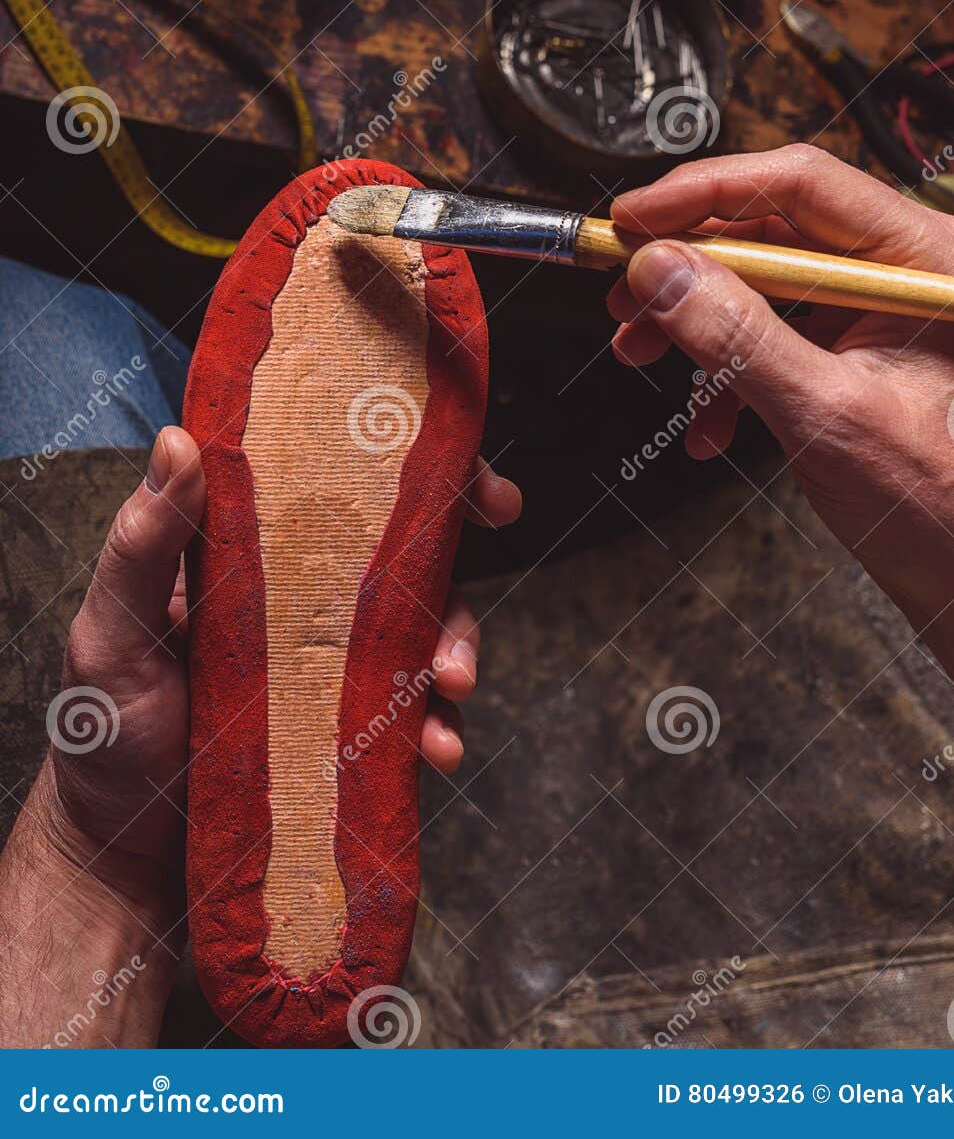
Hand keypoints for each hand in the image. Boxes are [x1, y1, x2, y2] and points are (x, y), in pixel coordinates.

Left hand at [42, 430, 519, 922]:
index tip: (455, 452)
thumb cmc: (105, 730)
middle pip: (402, 548)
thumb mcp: (113, 628)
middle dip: (463, 527)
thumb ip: (143, 543)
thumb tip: (178, 440)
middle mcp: (305, 602)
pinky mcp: (352, 734)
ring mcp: (335, 669)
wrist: (123, 860)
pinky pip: (417, 717)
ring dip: (459, 642)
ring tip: (453, 682)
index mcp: (256, 555)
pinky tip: (436, 749)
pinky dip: (441, 727)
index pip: (335, 486)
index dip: (402, 460)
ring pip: (424, 631)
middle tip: (501, 516)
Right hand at [609, 146, 953, 812]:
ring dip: (696, 321)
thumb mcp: (823, 411)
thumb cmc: (943, 504)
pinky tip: (706, 426)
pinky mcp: (857, 350)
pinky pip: (773, 334)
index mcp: (922, 254)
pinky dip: (728, 373)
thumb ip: (735, 332)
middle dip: (688, 265)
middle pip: (771, 226)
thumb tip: (660, 269)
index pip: (798, 181)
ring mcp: (878, 309)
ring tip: (639, 352)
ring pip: (762, 282)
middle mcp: (903, 266)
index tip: (631, 219)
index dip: (702, 193)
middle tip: (622, 290)